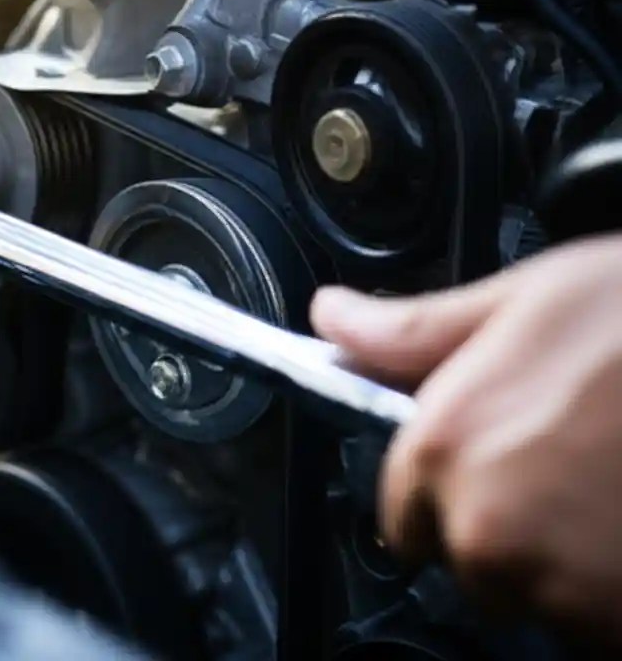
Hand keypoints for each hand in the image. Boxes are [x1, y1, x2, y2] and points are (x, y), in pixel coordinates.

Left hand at [311, 235, 621, 643]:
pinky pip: (596, 627)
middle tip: (581, 469)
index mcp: (443, 446)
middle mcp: (484, 527)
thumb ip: (412, 331)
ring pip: (538, 598)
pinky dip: (619, 593)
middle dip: (511, 528)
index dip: (447, 488)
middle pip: (468, 561)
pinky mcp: (616, 627)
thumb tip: (334, 320)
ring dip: (574, 563)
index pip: (401, 511)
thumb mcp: (525, 299)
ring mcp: (557, 587)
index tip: (499, 466)